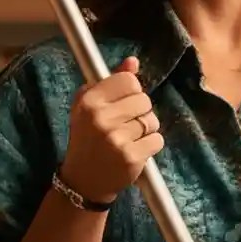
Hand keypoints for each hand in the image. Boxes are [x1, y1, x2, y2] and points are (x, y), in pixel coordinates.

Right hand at [58, 56, 163, 203]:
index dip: (132, 91)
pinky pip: (157, 140)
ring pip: (152, 121)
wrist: (83, 180)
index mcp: (89, 101)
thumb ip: (111, 82)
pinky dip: (151, 145)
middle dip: (141, 112)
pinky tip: (137, 150)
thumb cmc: (87, 138)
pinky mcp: (131, 157)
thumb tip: (133, 61)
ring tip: (131, 138)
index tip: (124, 104)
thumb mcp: (89, 107)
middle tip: (127, 124)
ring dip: (147, 129)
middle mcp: (101, 118)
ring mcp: (117, 138)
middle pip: (144, 100)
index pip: (128, 80)